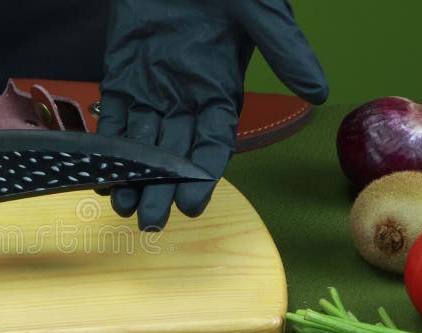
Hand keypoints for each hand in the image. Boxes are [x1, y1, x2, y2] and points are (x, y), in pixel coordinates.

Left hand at [97, 0, 327, 229]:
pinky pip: (114, 117)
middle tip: (149, 221)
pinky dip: (106, 145)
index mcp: (220, 89)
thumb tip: (319, 92)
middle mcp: (185, 97)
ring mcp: (151, 89)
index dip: (202, 176)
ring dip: (131, 175)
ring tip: (122, 206)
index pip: (213, 143)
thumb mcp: (259, 10)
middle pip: (173, 153)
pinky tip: (101, 171)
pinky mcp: (122, 76)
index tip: (190, 205)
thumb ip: (284, 49)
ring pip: (141, 143)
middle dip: (161, 188)